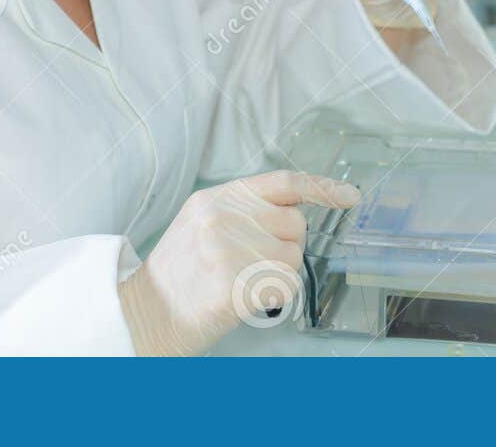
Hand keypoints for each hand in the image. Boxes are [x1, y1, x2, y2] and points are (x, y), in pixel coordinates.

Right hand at [117, 171, 359, 355]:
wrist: (145, 313)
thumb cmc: (179, 275)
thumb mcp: (201, 223)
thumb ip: (243, 211)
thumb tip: (292, 214)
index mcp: (216, 198)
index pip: (282, 182)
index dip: (321, 186)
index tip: (350, 196)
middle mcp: (223, 216)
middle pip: (295, 225)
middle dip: (286, 247)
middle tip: (254, 264)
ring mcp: (227, 249)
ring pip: (294, 259)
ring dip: (279, 277)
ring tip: (242, 283)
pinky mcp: (233, 285)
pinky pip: (285, 287)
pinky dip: (276, 299)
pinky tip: (246, 300)